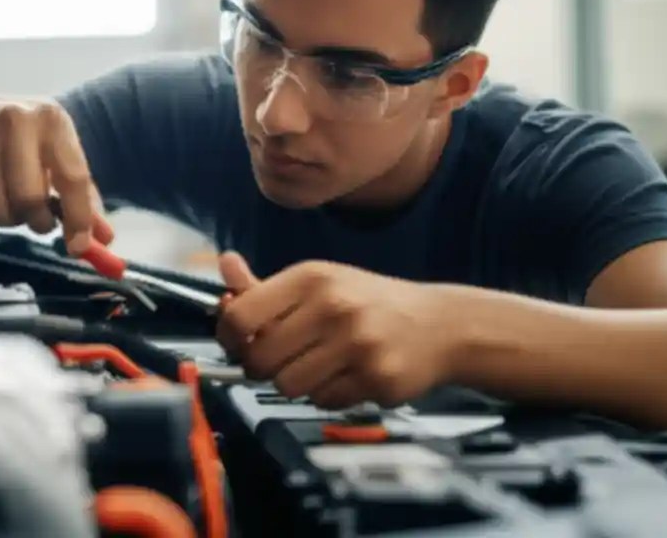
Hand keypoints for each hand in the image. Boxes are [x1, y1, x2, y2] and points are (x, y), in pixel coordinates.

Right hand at [0, 98, 113, 253]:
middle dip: (38, 222)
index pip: (72, 178)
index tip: (78, 246)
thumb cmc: (31, 145)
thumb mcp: (61, 157)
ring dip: (9, 221)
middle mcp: (14, 120)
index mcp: (52, 119)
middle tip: (38, 220)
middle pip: (29, 198)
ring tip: (12, 203)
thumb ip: (84, 199)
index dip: (78, 219)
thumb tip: (103, 240)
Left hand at [215, 253, 460, 408]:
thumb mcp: (318, 283)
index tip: (235, 343)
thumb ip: (266, 286)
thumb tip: (225, 265)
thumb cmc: (368, 303)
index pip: (241, 315)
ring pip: (288, 385)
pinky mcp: (377, 379)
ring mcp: (357, 344)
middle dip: (261, 366)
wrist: (440, 325)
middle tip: (278, 360)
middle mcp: (333, 306)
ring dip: (295, 383)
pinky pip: (323, 401)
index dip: (228, 337)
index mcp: (310, 277)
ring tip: (317, 366)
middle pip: (259, 359)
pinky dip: (326, 395)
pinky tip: (346, 376)